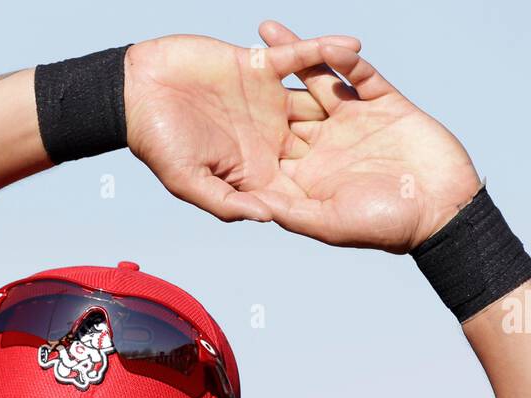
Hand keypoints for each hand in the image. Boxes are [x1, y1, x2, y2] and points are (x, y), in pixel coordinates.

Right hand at [123, 31, 363, 222]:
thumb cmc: (156, 142)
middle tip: (394, 154)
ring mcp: (266, 101)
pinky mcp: (259, 66)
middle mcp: (266, 136)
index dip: (330, 193)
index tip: (366, 203)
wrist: (137, 90)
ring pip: (317, 98)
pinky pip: (299, 58)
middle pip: (318, 144)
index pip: (299, 184)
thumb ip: (227, 202)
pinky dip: (323, 51)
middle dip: (353, 149)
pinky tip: (353, 47)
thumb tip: (267, 217)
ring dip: (348, 97)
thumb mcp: (189, 182)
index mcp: (254, 167)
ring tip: (386, 94)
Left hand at [248, 21, 483, 252]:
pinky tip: (325, 43)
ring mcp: (355, 121)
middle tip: (228, 54)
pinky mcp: (385, 104)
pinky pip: (360, 76)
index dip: (240, 126)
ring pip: (317, 81)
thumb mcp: (329, 223)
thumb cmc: (386, 226)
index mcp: (309, 173)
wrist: (442, 210)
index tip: (210, 104)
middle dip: (259, 82)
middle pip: (285, 105)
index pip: (268, 145)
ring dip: (295, 54)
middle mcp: (327, 144)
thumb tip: (249, 204)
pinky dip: (344, 60)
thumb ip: (290, 211)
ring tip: (264, 30)